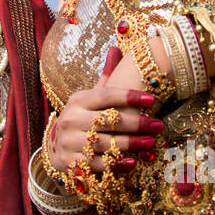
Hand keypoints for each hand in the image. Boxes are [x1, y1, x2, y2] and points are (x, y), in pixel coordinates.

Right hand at [47, 47, 163, 174]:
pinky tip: (132, 162)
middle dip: (137, 123)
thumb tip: (116, 50)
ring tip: (151, 143)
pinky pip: (98, 164)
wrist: (55, 147)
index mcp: (77, 100)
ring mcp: (69, 141)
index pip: (106, 95)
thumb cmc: (82, 119)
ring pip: (106, 143)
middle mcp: (71, 119)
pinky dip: (116, 165)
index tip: (151, 99)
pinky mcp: (70, 162)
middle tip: (158, 126)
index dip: (129, 96)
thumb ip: (105, 80)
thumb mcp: (89, 99)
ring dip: (132, 144)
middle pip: (109, 120)